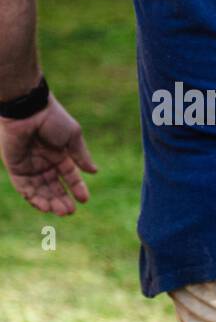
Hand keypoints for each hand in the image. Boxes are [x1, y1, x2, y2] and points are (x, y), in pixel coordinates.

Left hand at [0, 95, 97, 215]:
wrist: (28, 110)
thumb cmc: (52, 119)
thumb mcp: (72, 137)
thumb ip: (81, 155)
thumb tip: (94, 171)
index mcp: (59, 155)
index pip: (69, 177)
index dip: (77, 188)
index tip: (84, 200)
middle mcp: (45, 163)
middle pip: (54, 187)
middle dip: (62, 200)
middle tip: (69, 212)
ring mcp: (30, 166)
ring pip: (40, 190)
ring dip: (49, 202)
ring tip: (59, 211)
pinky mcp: (16, 168)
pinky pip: (24, 187)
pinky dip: (32, 198)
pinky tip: (43, 206)